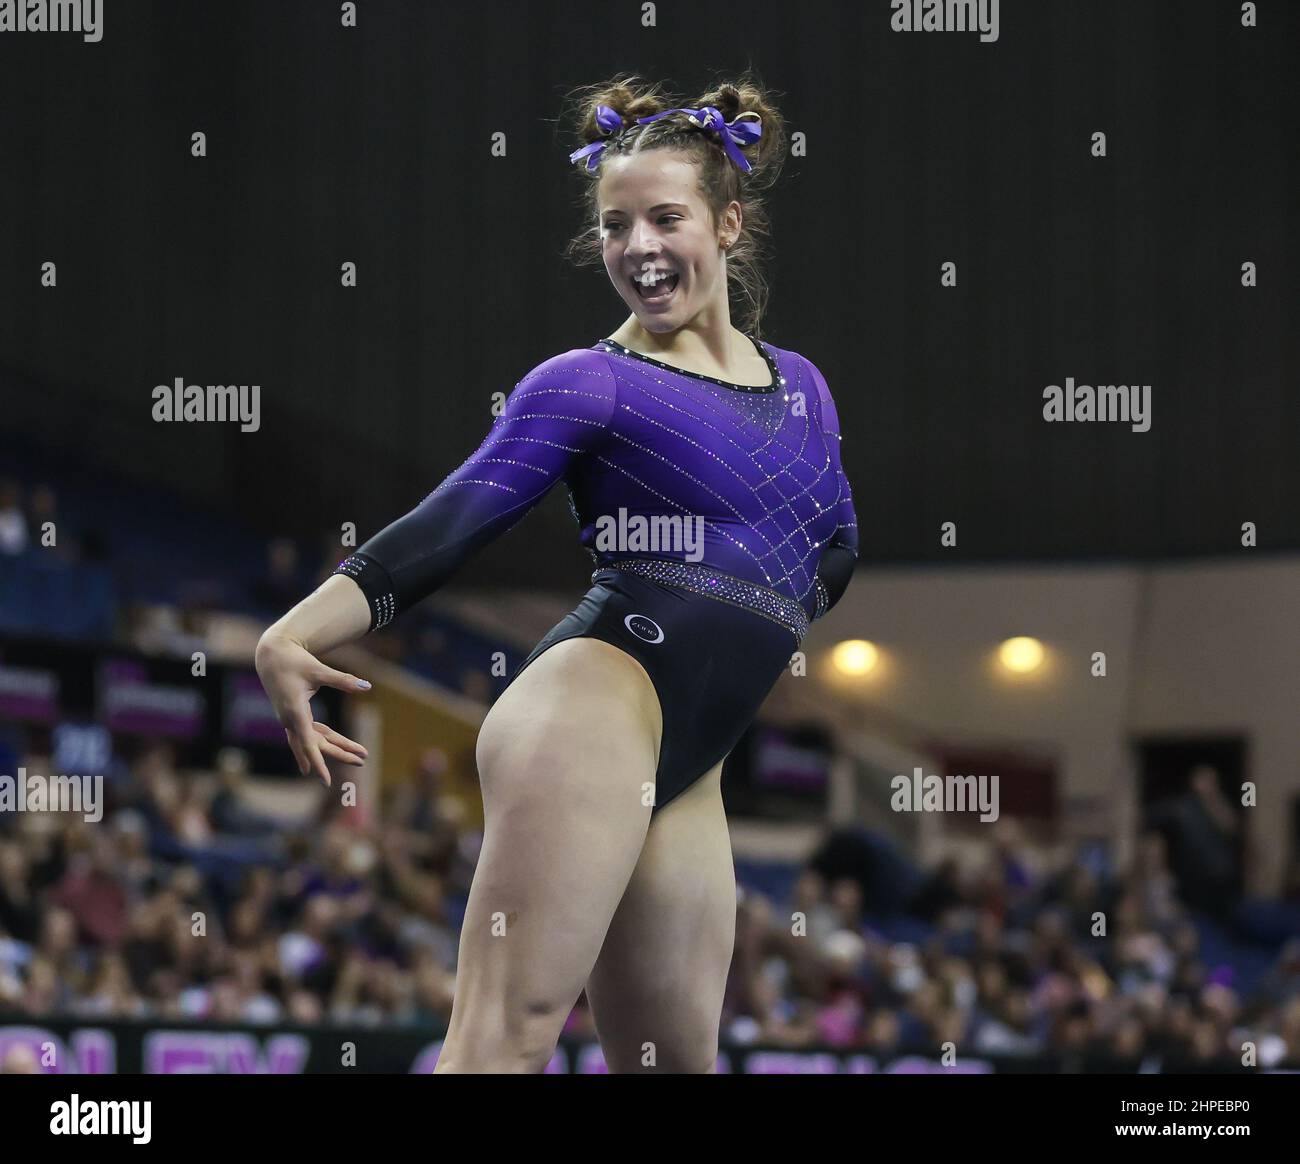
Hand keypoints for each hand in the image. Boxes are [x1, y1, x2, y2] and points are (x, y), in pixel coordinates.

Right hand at [255, 631, 369, 786]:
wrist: (271, 655)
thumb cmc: (294, 661)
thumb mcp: (319, 670)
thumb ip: (342, 680)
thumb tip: (367, 686)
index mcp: (295, 711)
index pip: (308, 743)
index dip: (317, 762)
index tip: (325, 780)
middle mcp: (290, 719)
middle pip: (316, 744)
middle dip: (340, 752)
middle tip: (364, 760)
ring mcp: (290, 719)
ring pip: (314, 739)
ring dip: (336, 747)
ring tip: (360, 755)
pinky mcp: (292, 715)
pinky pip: (310, 732)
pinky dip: (324, 739)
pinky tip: (336, 748)